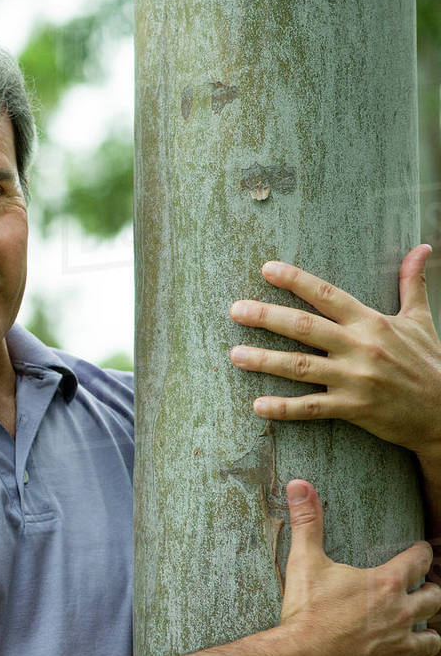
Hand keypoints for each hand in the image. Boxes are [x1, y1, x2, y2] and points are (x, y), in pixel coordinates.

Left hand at [228, 244, 440, 455]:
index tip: (266, 268)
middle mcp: (361, 347)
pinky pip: (313, 408)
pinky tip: (258, 406)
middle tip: (234, 310)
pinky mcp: (354, 408)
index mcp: (371, 321)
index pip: (327, 295)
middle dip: (267, 317)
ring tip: (235, 355)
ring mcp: (356, 379)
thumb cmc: (428, 362)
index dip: (296, 280)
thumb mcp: (420, 319)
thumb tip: (422, 247)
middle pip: (305, 327)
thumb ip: (411, 283)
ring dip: (265, 361)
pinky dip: (284, 408)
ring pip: (302, 367)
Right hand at [279, 479, 440, 655]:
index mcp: (386, 584)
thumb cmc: (306, 611)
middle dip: (431, 593)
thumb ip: (307, 521)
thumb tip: (299, 485)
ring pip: (433, 639)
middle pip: (434, 599)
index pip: (418, 561)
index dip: (421, 553)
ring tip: (421, 630)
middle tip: (423, 590)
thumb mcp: (305, 560)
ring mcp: (400, 646)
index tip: (420, 551)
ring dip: (429, 634)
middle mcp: (401, 613)